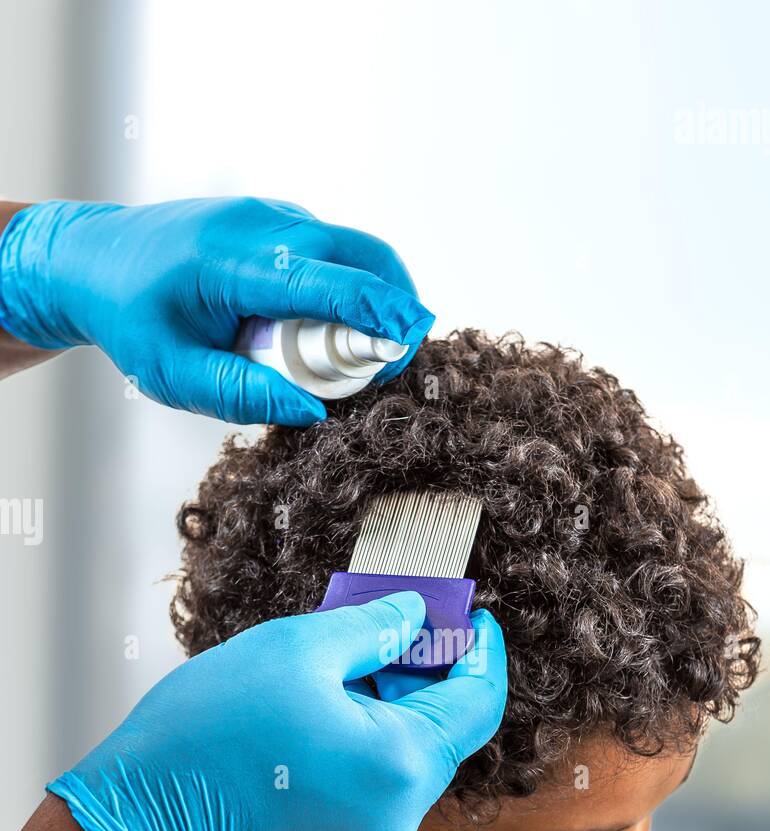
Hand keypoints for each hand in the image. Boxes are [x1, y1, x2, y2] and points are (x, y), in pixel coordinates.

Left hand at [0, 196, 432, 423]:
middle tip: (396, 360)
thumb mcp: (172, 374)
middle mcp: (261, 225)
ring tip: (362, 353)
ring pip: (352, 249)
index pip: (325, 280)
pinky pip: (333, 251)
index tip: (413, 336)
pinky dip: (349, 287)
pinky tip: (329, 329)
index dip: (376, 309)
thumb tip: (310, 410)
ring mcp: (271, 216)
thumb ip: (239, 394)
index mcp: (232, 262)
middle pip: (358, 254)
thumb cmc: (129, 317)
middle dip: (391, 305)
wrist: (91, 258)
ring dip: (372, 297)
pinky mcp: (277, 221)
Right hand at [46, 594, 506, 830]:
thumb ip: (372, 626)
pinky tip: (315, 722)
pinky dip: (360, 754)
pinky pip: (368, 797)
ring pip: (400, 766)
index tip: (471, 618)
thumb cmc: (210, 731)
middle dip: (424, 679)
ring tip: (337, 673)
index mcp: (400, 764)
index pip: (478, 704)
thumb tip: (415, 615)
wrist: (140, 823)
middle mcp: (397, 819)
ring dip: (386, 715)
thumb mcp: (296, 649)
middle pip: (440, 736)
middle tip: (390, 631)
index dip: (481, 653)